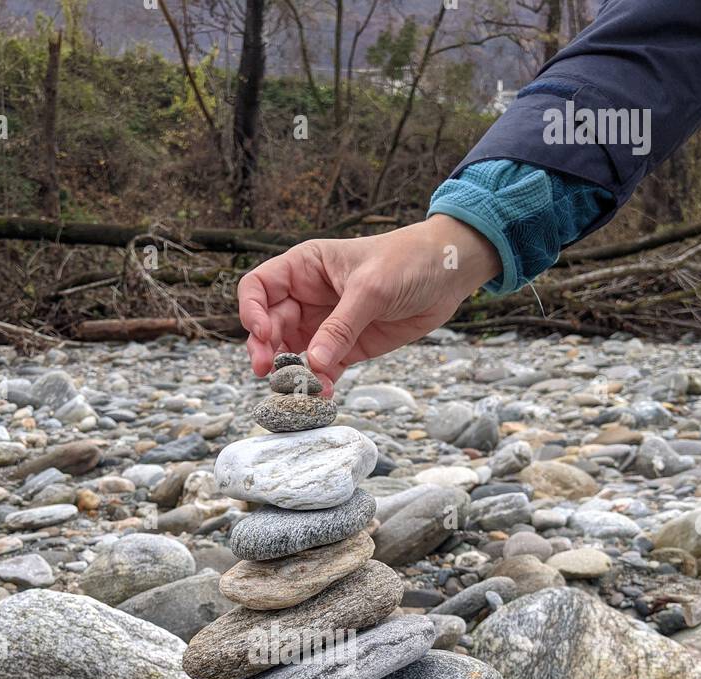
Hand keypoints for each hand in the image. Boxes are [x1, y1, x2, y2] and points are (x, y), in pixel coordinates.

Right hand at [238, 215, 500, 384]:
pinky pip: (323, 369)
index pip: (259, 288)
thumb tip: (313, 364)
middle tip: (267, 372)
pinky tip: (324, 394)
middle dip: (265, 349)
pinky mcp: (347, 348)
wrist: (448, 274)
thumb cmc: (407, 261)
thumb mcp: (371, 289)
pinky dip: (320, 383)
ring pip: (292, 352)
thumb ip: (341, 326)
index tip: (264, 333)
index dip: (252, 311)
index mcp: (304, 268)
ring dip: (291, 371)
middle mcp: (307, 297)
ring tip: (299, 389)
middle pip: (269, 325)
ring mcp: (326, 325)